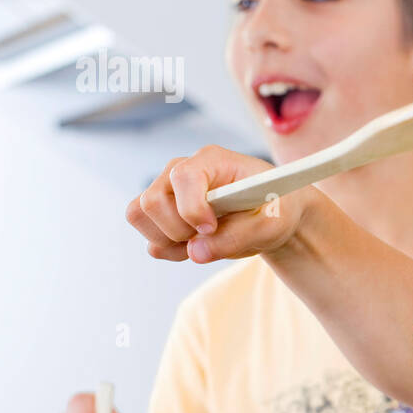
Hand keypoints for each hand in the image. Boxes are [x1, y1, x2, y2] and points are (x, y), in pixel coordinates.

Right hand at [125, 145, 313, 263]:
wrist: (269, 215)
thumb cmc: (273, 209)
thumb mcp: (271, 224)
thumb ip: (238, 236)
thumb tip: (194, 252)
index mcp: (212, 160)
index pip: (183, 177)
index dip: (192, 208)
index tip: (212, 228)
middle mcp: (180, 170)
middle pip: (151, 201)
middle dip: (178, 230)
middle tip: (211, 236)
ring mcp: (166, 190)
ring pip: (139, 216)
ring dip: (169, 240)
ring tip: (203, 242)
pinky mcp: (161, 212)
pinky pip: (148, 236)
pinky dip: (169, 249)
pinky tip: (195, 246)